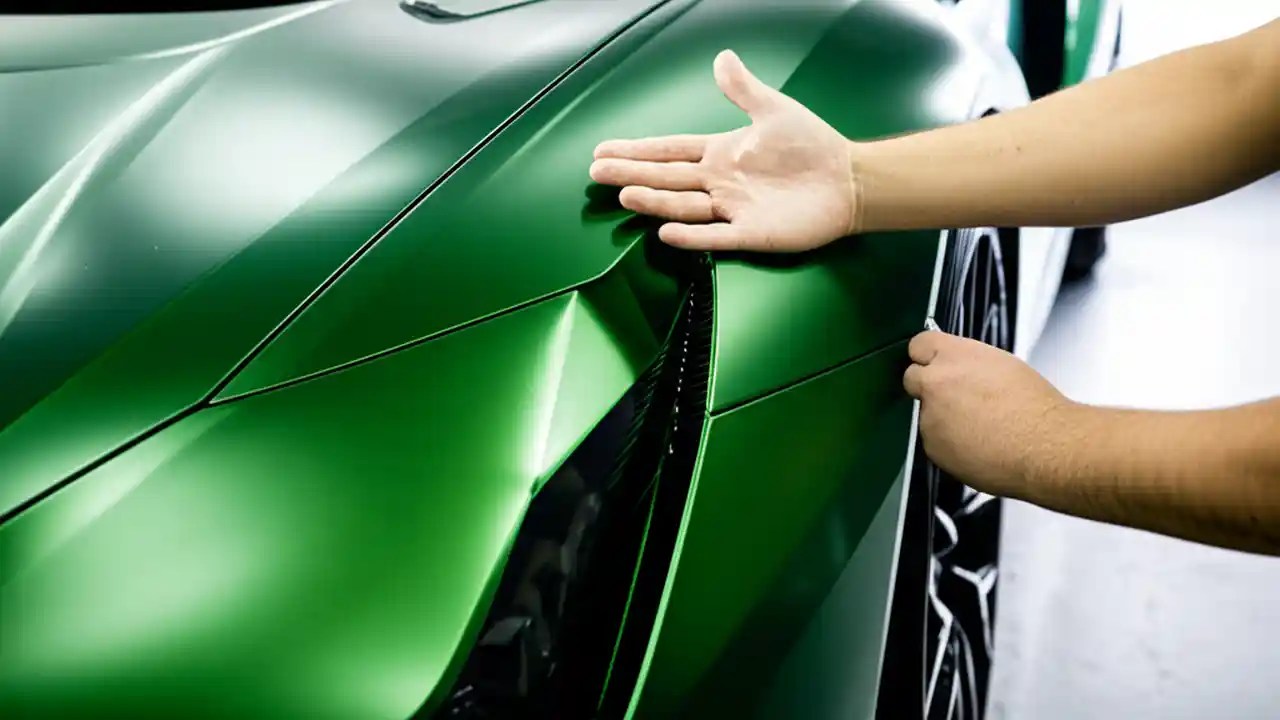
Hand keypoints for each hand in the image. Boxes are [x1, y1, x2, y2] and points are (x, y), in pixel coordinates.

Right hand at [589, 50, 857, 251]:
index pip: (670, 151)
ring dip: (654, 201)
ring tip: (625, 194)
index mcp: (721, 153)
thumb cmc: (813, 146)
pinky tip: (665, 232)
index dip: (638, 150)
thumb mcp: (774, 110)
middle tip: (597, 173)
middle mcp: (720, 182)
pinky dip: (692, 235)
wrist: (848, 180)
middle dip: (632, 174)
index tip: (605, 150)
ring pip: (684, 205)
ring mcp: (732, 208)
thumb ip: (743, 89)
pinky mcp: (751, 232)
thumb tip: (721, 57)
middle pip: (667, 178)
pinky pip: (715, 236)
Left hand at [903, 330, 1079, 499]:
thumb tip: (956, 368)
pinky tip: (977, 445)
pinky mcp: (932, 446)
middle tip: (955, 398)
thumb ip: (967, 363)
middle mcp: (935, 383)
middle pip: (912, 378)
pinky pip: (934, 441)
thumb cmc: (1034, 407)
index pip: (918, 345)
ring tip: (979, 427)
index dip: (927, 356)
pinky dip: (949, 444)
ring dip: (942, 419)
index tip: (932, 363)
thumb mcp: (1001, 365)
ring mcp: (930, 416)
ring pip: (926, 413)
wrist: (1044, 446)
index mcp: (954, 356)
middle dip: (928, 386)